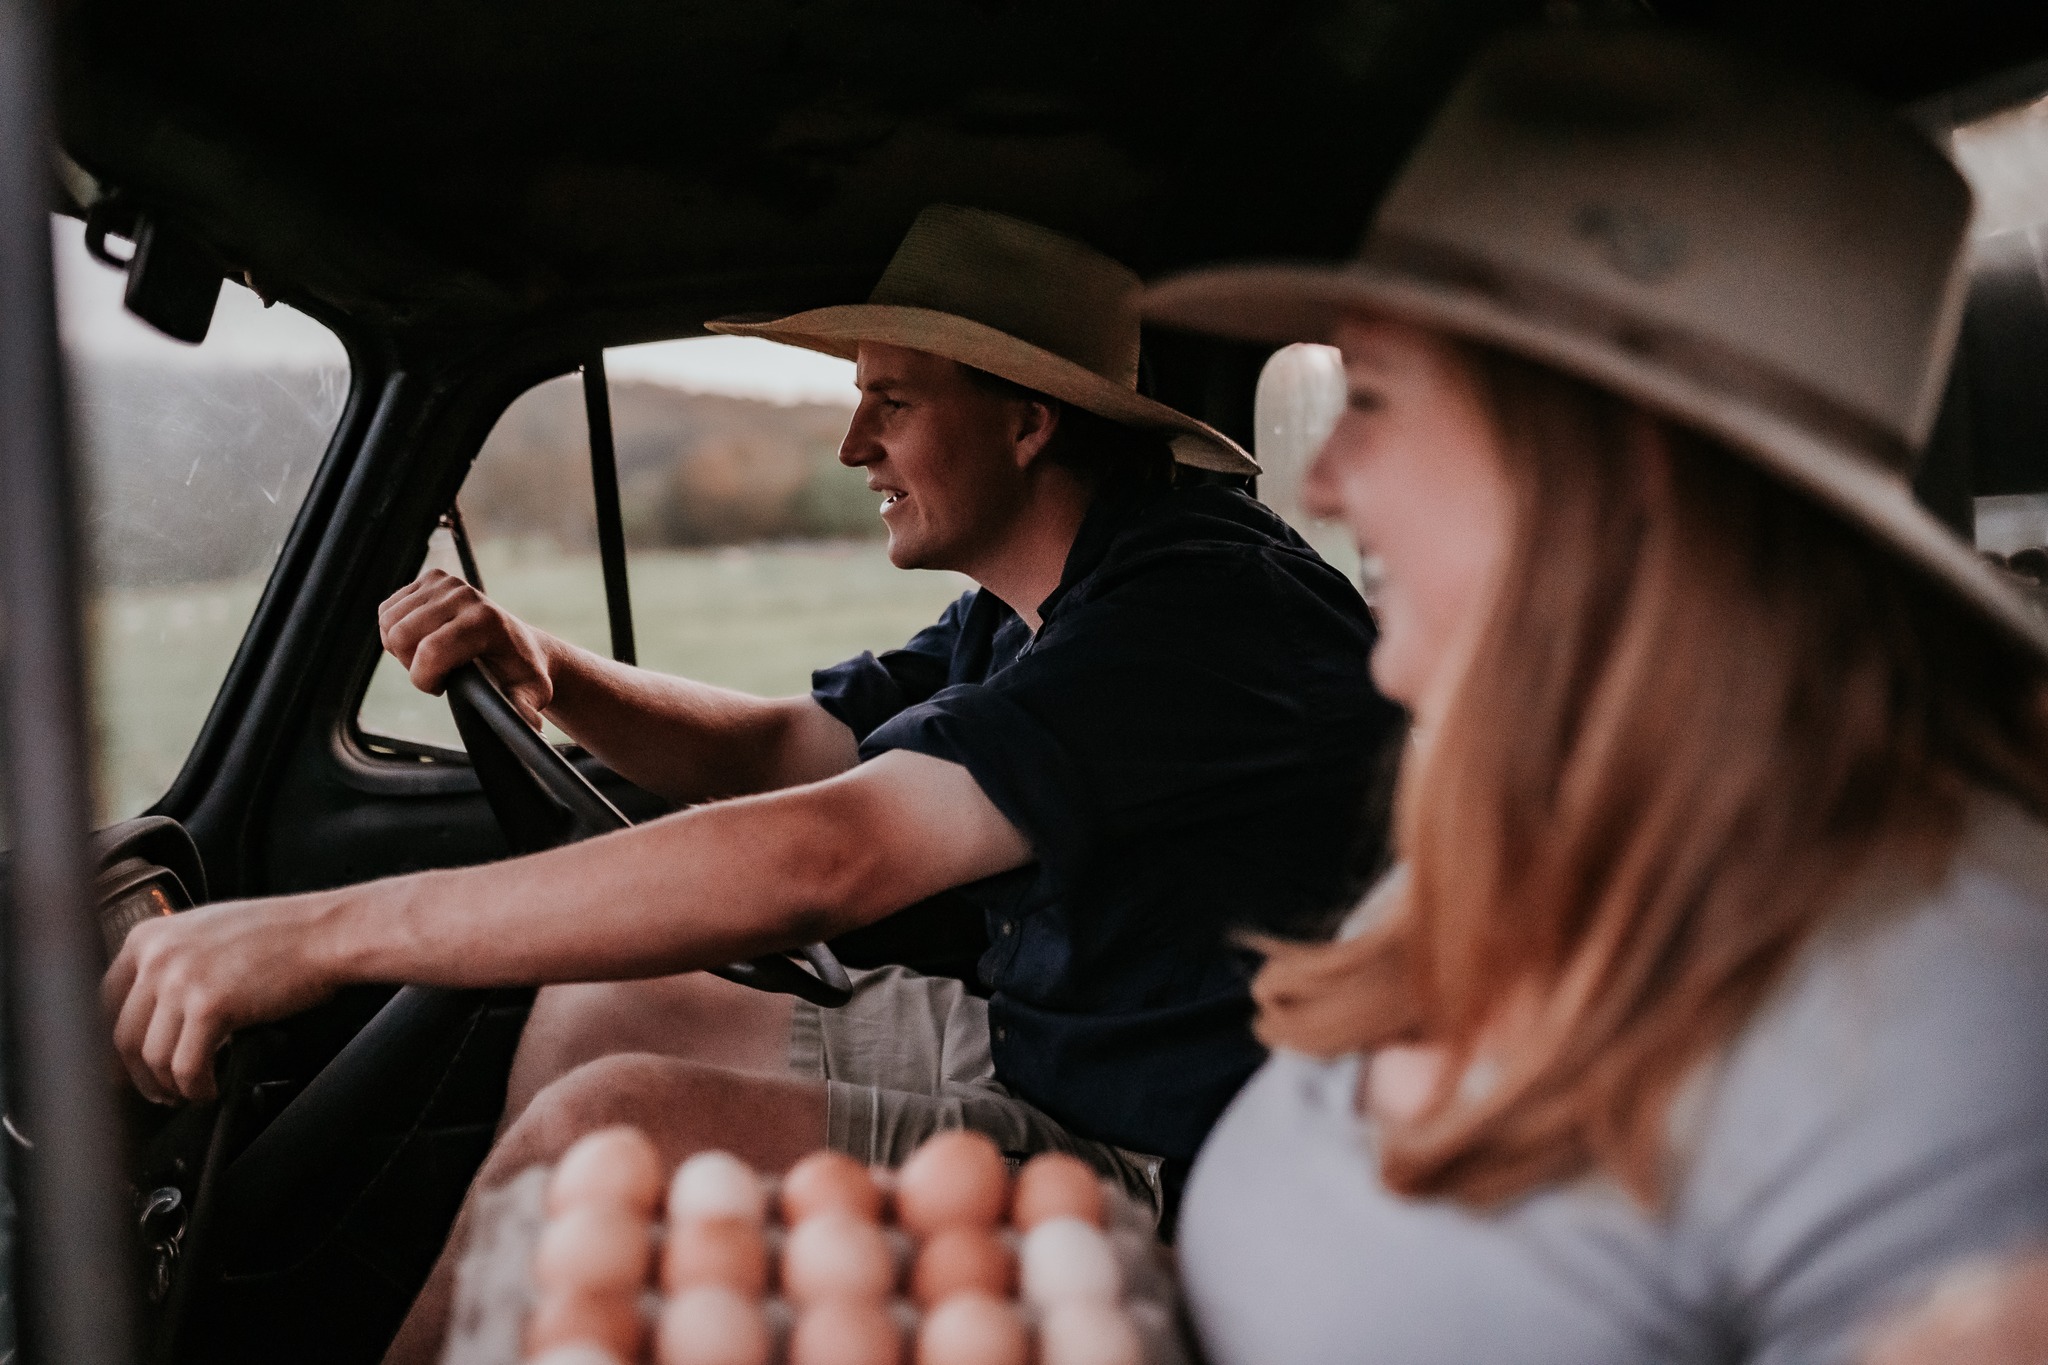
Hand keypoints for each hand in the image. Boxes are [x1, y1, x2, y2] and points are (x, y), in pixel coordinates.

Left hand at [102, 899, 341, 1103]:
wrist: (326, 933)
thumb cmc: (282, 934)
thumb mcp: (207, 933)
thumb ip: (171, 961)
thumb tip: (153, 1010)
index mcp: (150, 936)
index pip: (104, 1002)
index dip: (113, 1044)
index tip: (126, 1065)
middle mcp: (158, 956)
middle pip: (123, 1035)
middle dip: (138, 1075)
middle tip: (156, 1090)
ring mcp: (181, 980)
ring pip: (152, 1057)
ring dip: (169, 1085)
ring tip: (189, 1092)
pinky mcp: (210, 1006)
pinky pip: (187, 1066)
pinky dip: (196, 1087)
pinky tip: (209, 1088)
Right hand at [378, 570, 554, 725]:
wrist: (522, 644)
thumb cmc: (521, 673)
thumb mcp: (529, 695)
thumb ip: (523, 710)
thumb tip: (529, 724)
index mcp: (486, 621)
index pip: (430, 652)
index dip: (423, 680)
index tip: (440, 688)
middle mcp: (465, 595)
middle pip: (401, 636)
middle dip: (410, 666)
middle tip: (436, 674)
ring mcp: (446, 582)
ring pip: (389, 623)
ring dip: (401, 650)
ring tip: (431, 658)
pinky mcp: (432, 578)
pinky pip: (387, 610)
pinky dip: (394, 632)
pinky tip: (421, 641)